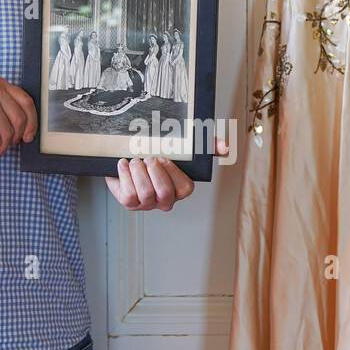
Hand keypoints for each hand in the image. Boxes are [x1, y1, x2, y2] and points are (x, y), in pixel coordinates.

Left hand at [105, 136, 229, 209]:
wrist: (127, 155)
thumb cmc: (156, 152)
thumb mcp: (183, 146)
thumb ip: (207, 145)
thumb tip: (225, 147)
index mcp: (180, 188)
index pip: (185, 188)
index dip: (173, 173)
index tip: (163, 157)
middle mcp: (165, 199)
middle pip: (165, 194)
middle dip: (155, 173)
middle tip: (149, 158)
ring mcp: (147, 203)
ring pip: (145, 194)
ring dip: (139, 173)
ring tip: (136, 161)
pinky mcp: (130, 202)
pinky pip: (129, 195)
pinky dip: (125, 176)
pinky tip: (124, 164)